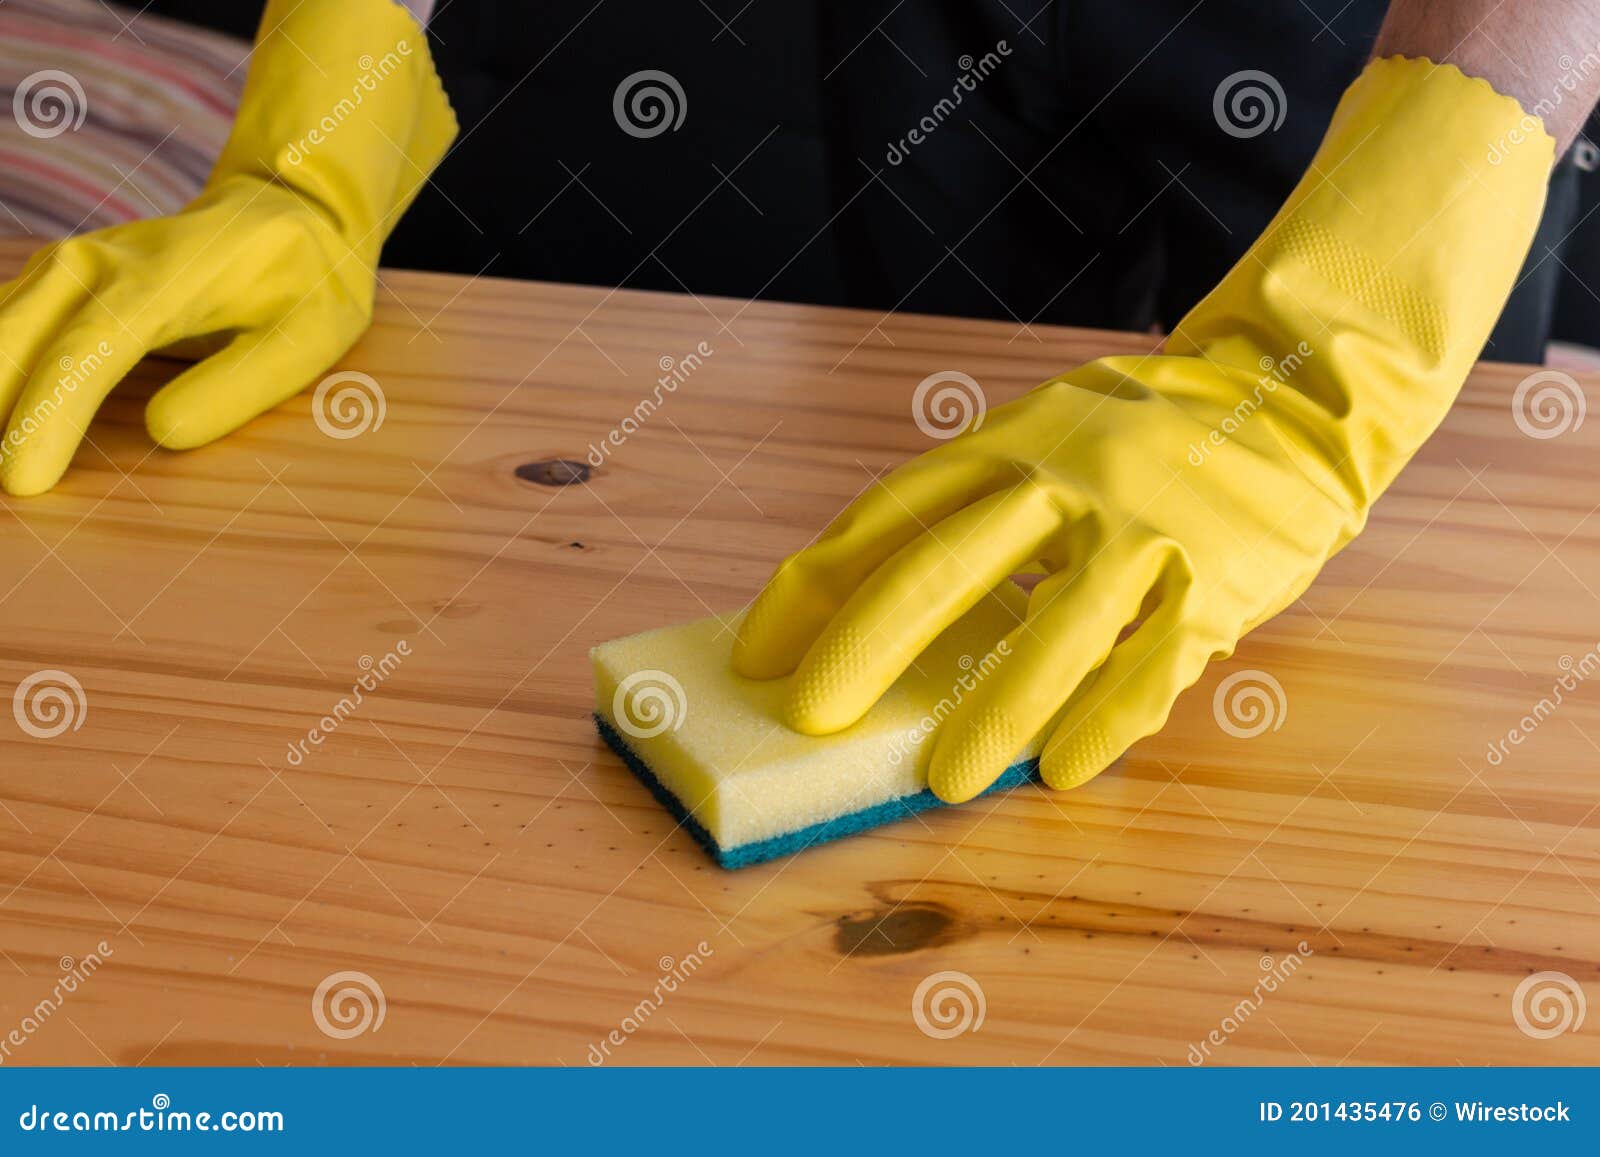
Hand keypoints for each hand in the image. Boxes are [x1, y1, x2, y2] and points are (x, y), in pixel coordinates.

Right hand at [0, 0, 453, 494]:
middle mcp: (96, 265)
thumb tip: (161, 433)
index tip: (23, 480)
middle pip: (13, 340)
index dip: (50, 414)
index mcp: (162, 279)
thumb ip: (237, 385)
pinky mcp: (58, 282)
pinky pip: (3, 327)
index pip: (89, 350)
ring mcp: (69, 268)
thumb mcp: (307, 339)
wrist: (288, 213)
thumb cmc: (303, 284)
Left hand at [734, 57, 1552, 801]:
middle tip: (811, 718)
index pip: (888, 515)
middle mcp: (1068, 476)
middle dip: (868, 646)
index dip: (815, 590)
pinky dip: (1106, 720)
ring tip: (942, 778)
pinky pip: (1156, 662)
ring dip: (991, 709)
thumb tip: (875, 607)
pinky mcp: (1217, 576)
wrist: (1295, 395)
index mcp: (1010, 440)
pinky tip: (1060, 771)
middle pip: (946, 564)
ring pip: (1055, 627)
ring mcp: (1145, 525)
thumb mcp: (1050, 436)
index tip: (760, 655)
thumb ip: (978, 507)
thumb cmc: (1147, 435)